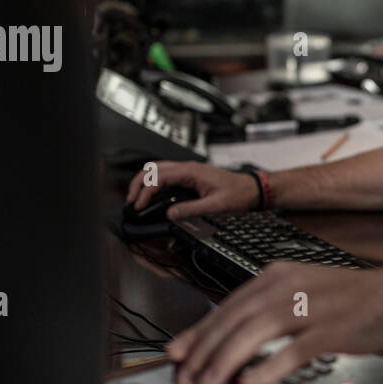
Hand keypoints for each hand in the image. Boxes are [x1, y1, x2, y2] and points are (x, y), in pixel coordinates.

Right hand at [124, 160, 258, 219]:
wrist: (251, 189)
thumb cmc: (238, 194)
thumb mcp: (216, 205)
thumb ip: (192, 210)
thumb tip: (170, 214)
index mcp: (191, 172)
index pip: (159, 178)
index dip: (145, 192)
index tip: (138, 205)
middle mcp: (187, 168)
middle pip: (152, 169)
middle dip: (138, 184)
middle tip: (131, 201)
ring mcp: (187, 171)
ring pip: (157, 170)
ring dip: (144, 181)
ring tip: (136, 198)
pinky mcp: (189, 176)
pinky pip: (165, 175)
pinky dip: (153, 183)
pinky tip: (151, 195)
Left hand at [167, 261, 382, 383]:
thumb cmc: (350, 298)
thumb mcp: (301, 292)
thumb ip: (266, 312)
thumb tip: (232, 342)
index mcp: (276, 277)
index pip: (226, 307)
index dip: (198, 333)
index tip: (177, 355)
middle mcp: (288, 287)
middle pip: (234, 320)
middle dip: (204, 350)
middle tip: (184, 376)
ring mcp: (310, 308)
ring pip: (255, 333)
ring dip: (226, 359)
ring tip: (208, 382)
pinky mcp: (331, 329)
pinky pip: (292, 350)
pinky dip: (267, 368)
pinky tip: (249, 383)